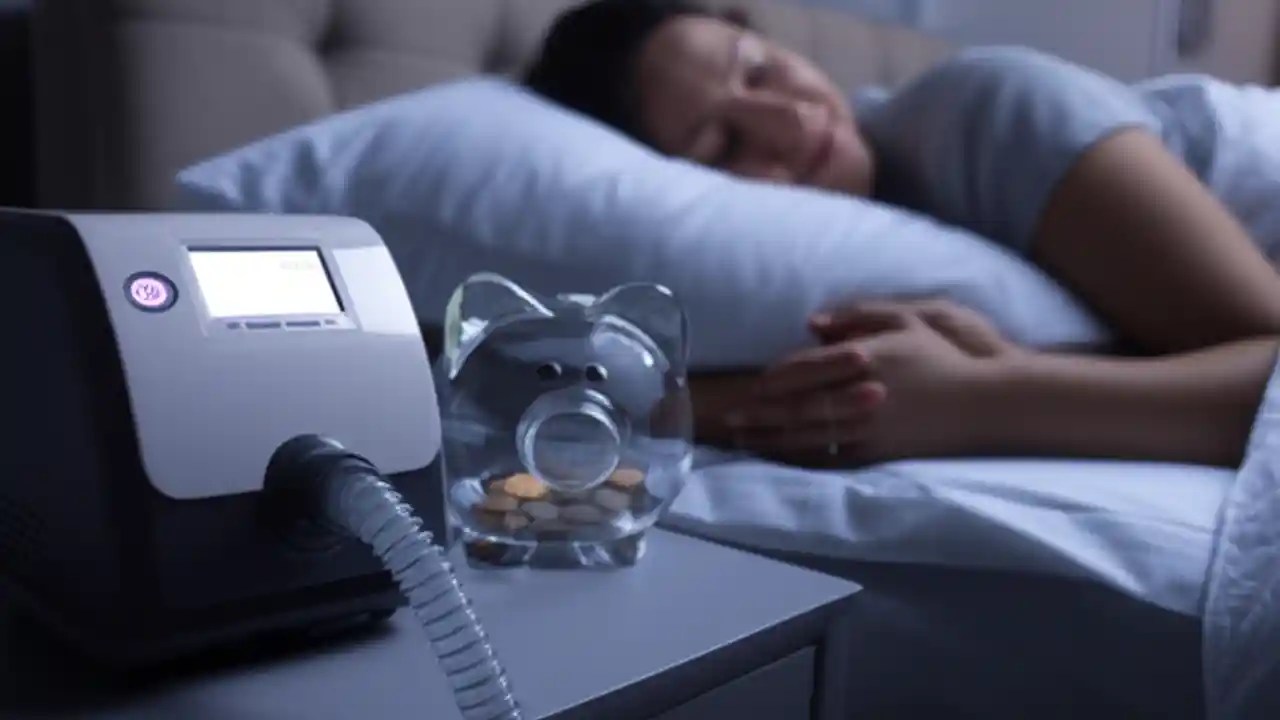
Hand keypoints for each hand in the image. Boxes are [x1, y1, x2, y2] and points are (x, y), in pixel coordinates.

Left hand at [728, 300, 1017, 464]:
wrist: (981, 405)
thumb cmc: (940, 359)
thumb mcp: (905, 319)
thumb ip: (856, 315)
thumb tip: (810, 323)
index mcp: (862, 359)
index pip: (803, 368)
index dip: (773, 377)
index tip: (753, 383)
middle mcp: (858, 396)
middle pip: (796, 405)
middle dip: (759, 413)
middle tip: (730, 419)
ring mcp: (866, 429)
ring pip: (806, 435)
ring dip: (771, 438)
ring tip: (744, 440)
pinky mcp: (876, 454)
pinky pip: (828, 457)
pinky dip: (800, 457)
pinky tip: (781, 456)